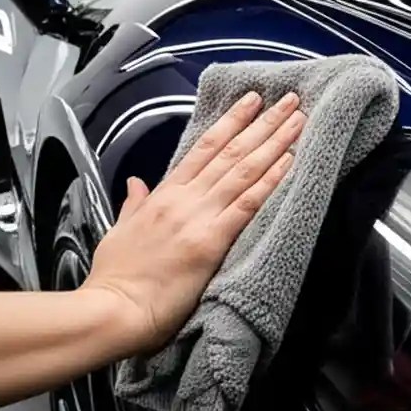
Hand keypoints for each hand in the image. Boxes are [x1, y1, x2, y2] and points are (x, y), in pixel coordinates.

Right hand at [83, 91, 305, 352]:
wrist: (112, 310)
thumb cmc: (115, 280)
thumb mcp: (119, 232)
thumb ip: (133, 204)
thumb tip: (137, 183)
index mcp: (163, 196)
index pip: (204, 148)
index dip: (231, 122)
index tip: (251, 101)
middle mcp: (184, 200)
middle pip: (231, 151)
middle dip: (263, 122)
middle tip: (290, 99)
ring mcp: (198, 217)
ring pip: (244, 170)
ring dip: (275, 142)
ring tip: (298, 119)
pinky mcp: (211, 241)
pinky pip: (247, 204)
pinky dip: (270, 180)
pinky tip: (290, 161)